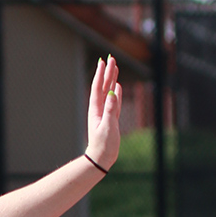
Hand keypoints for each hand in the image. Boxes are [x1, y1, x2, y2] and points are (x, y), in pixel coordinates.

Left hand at [86, 55, 121, 170]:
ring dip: (111, 80)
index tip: (103, 62)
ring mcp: (106, 113)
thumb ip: (111, 109)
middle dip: (107, 72)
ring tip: (114, 67)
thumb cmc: (104, 144)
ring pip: (109, 92)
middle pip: (103, 87)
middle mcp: (99, 109)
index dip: (101, 74)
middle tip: (111, 58)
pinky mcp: (112, 118)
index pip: (98, 88)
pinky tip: (118, 86)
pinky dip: (117, 92)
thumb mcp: (109, 126)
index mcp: (96, 110)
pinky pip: (115, 101)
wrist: (102, 158)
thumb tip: (113, 91)